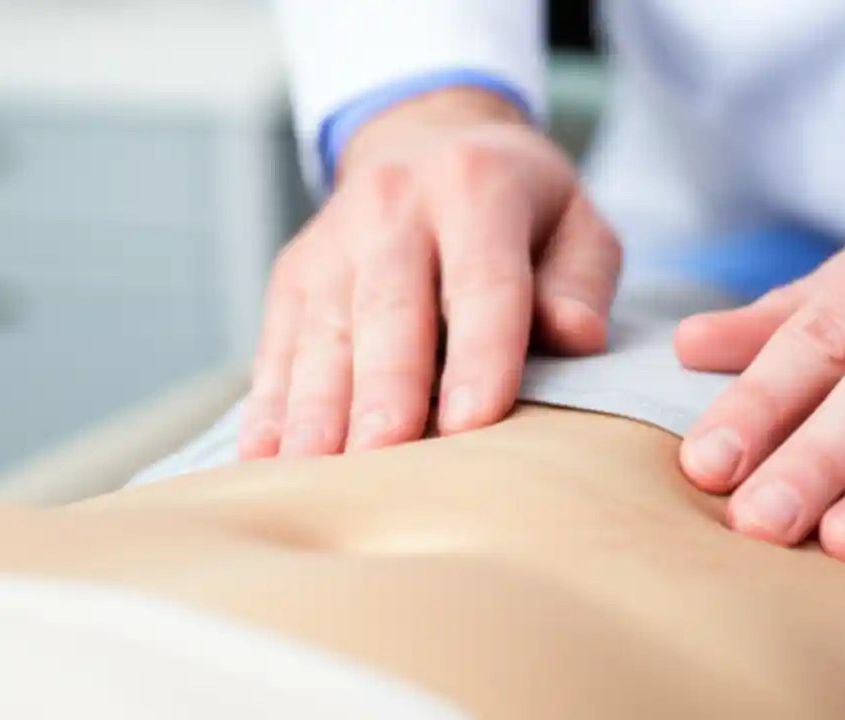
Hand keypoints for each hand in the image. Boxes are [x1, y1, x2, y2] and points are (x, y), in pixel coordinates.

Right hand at [241, 88, 619, 458]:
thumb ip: (582, 280)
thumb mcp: (577, 224)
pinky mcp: (293, 274)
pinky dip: (269, 405)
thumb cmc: (521, 208)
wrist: (427, 138)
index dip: (481, 352)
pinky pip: (278, 345)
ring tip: (312, 474)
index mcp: (476, 187)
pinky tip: (262, 460)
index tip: (474, 422)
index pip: (483, 281)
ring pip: (324, 333)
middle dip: (384, 388)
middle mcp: (394, 204)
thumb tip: (576, 334)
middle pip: (390, 309)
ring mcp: (333, 240)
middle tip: (382, 458)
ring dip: (316, 408)